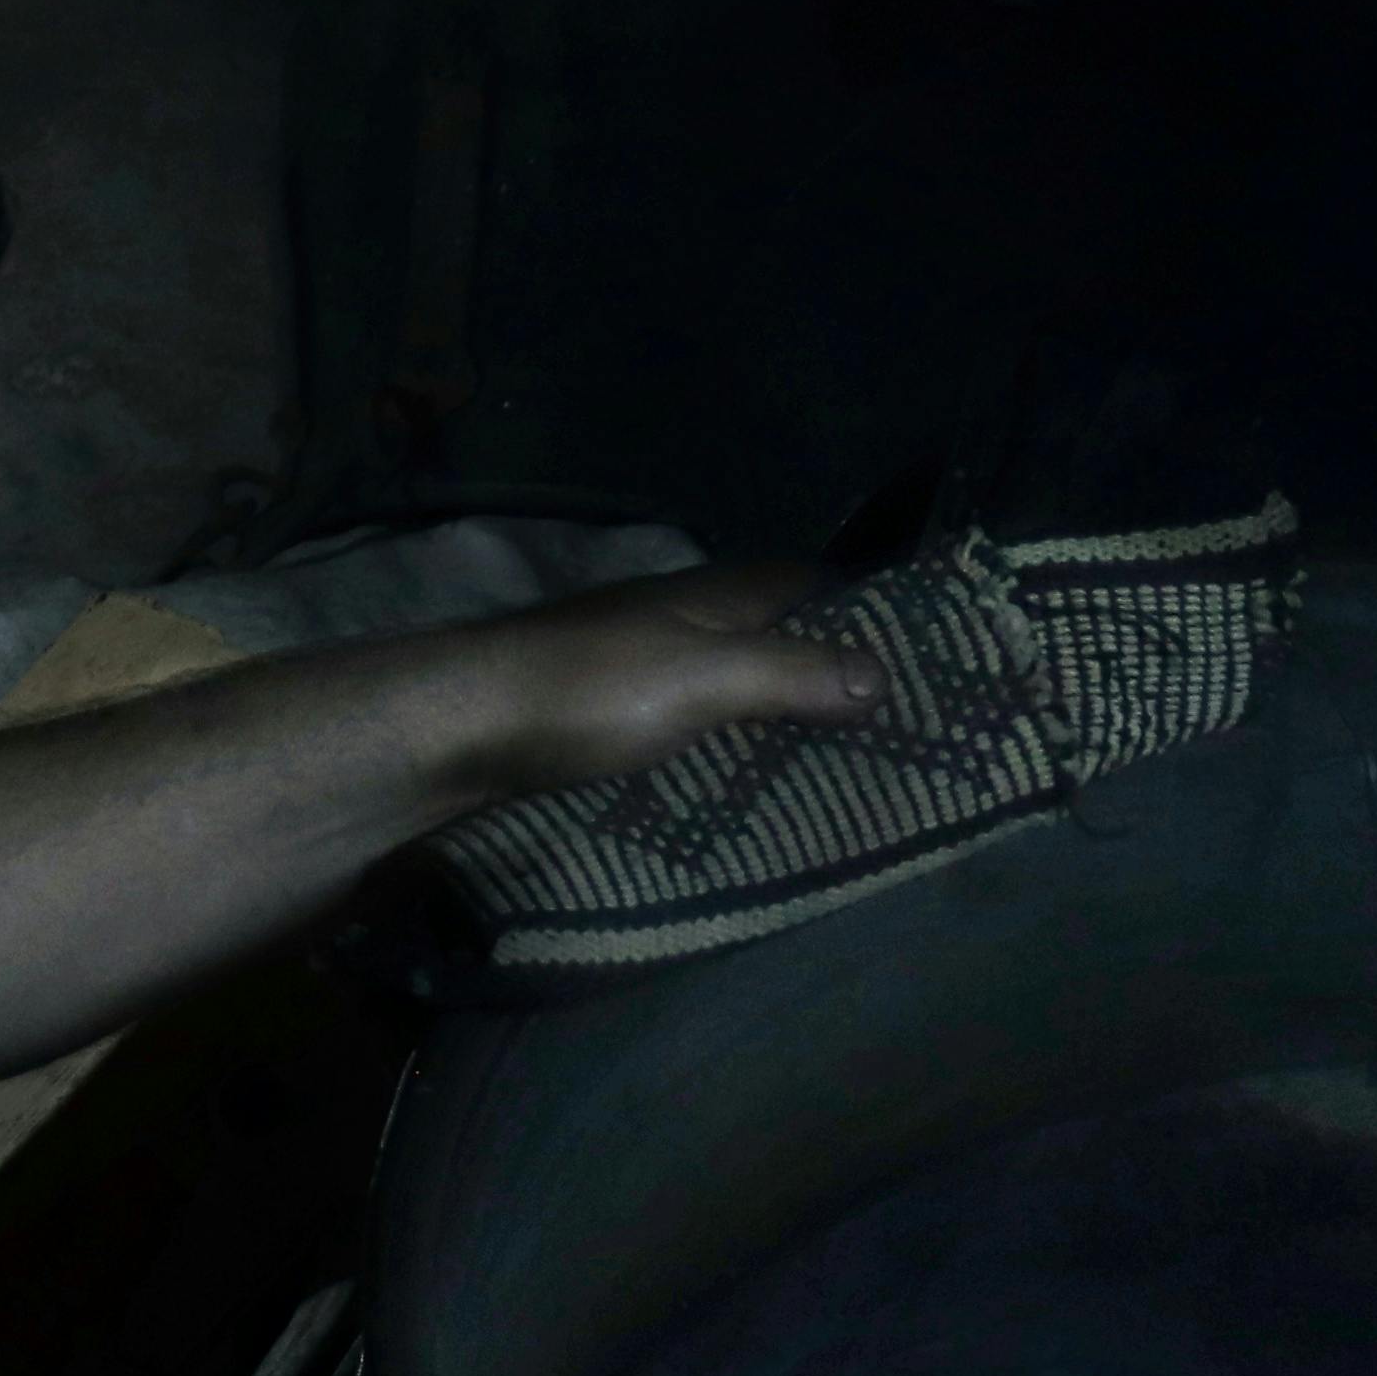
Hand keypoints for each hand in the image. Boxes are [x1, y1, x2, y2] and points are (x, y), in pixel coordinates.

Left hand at [471, 564, 883, 797]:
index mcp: (710, 596)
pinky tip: (740, 791)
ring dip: (772, 716)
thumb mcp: (701, 678)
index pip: (809, 584)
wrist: (452, 731)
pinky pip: (685, 727)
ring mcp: (634, 668)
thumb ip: (789, 672)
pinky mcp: (600, 720)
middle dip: (826, 670)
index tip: (924, 658)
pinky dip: (721, 750)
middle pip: (770, 635)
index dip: (864, 610)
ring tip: (838, 773)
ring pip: (726, 682)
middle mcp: (675, 620)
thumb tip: (885, 671)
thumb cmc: (582, 693)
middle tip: (894, 733)